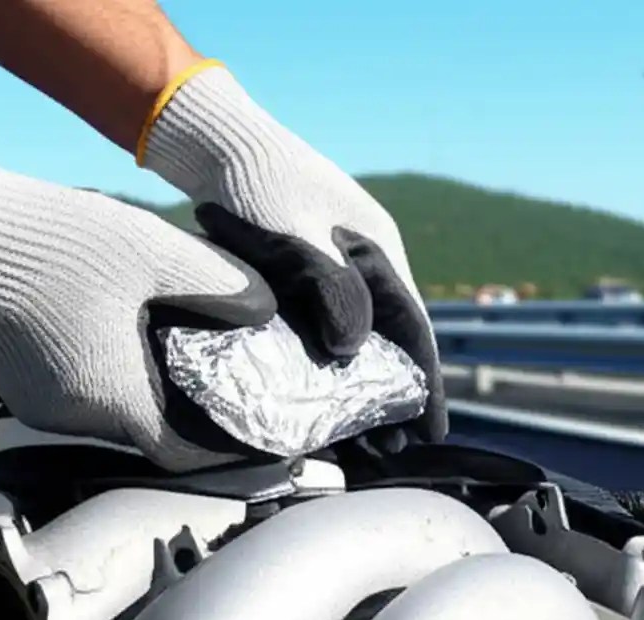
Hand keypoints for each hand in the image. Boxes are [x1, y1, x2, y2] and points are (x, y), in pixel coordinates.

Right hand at [0, 143, 276, 471]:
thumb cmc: (59, 242)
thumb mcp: (159, 252)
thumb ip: (224, 286)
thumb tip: (266, 310)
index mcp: (113, 397)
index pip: (183, 455)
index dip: (224, 446)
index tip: (252, 426)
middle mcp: (74, 418)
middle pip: (150, 438)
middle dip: (188, 416)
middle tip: (224, 382)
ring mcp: (41, 407)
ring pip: (115, 420)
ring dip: (148, 397)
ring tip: (179, 358)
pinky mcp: (22, 390)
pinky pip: (82, 401)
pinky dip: (112, 383)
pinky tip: (125, 342)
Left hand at [139, 62, 446, 450]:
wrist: (213, 141)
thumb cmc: (254, 179)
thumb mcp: (294, 231)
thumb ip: (328, 284)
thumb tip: (352, 347)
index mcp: (376, 249)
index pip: (412, 329)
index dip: (423, 385)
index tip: (430, 434)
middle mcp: (361, 262)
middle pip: (386, 343)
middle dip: (389, 399)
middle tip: (386, 454)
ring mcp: (330, 268)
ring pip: (352, 342)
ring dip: (353, 389)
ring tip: (351, 441)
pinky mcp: (296, 275)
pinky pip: (318, 332)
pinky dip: (318, 369)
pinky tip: (303, 402)